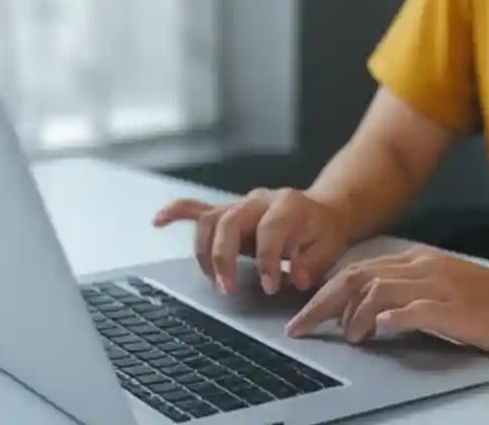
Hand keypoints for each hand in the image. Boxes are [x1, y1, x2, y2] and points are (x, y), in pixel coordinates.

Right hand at [152, 189, 348, 295]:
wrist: (323, 212)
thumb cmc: (323, 232)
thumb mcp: (330, 247)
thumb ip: (312, 263)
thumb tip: (295, 278)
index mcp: (289, 205)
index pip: (269, 230)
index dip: (267, 260)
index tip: (270, 287)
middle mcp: (260, 200)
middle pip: (230, 222)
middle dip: (224, 258)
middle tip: (228, 289)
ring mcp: (241, 204)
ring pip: (210, 220)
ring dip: (205, 252)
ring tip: (214, 281)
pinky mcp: (228, 211)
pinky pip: (197, 208)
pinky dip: (176, 213)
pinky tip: (158, 221)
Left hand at [284, 246, 488, 355]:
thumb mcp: (441, 291)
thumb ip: (408, 295)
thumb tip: (371, 315)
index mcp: (417, 262)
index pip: (358, 271)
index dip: (324, 293)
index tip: (303, 317)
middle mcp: (423, 267)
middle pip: (358, 277)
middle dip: (322, 303)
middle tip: (300, 328)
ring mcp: (439, 285)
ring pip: (380, 290)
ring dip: (355, 316)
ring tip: (350, 338)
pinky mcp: (455, 307)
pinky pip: (417, 308)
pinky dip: (394, 317)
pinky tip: (380, 328)